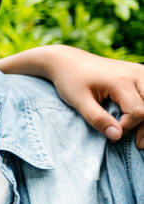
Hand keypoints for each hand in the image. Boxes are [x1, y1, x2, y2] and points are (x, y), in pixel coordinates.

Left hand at [2, 44, 143, 147]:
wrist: (67, 60)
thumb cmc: (70, 80)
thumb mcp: (78, 101)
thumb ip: (97, 119)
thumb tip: (117, 136)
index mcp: (120, 81)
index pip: (138, 112)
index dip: (128, 127)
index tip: (112, 133)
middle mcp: (135, 74)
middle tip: (138, 143)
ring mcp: (139, 71)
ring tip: (140, 134)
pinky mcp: (139, 72)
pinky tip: (138, 117)